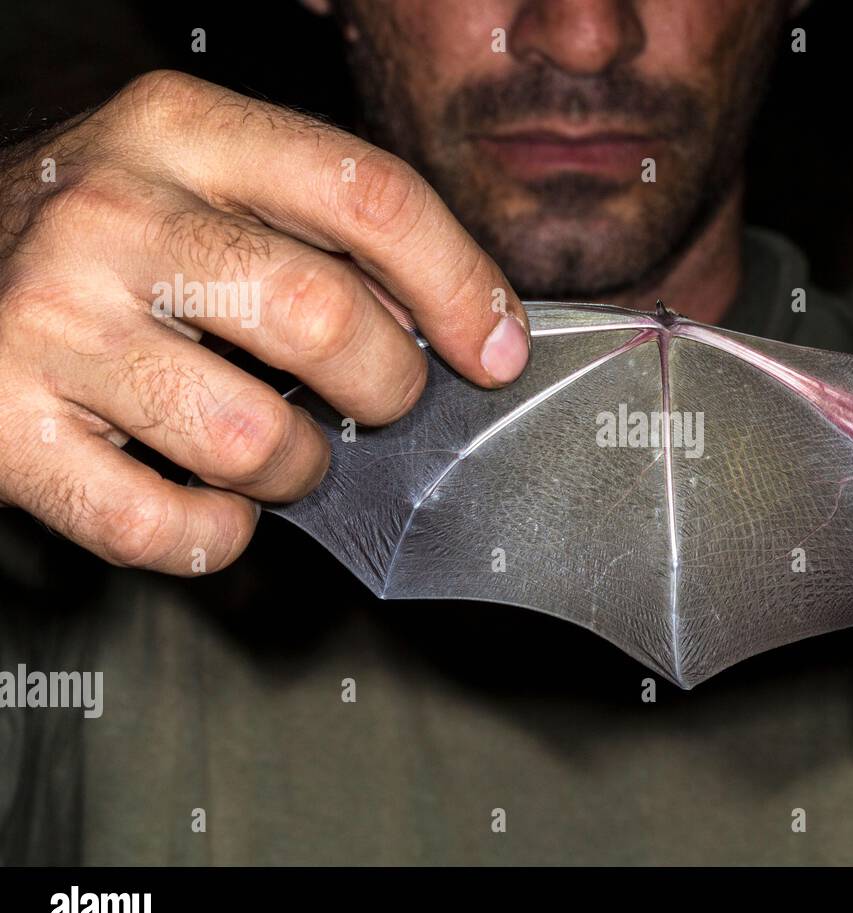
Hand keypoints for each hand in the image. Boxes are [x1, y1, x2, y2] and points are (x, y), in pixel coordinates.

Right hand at [0, 71, 528, 574]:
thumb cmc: (101, 233)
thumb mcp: (203, 175)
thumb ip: (323, 226)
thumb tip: (466, 320)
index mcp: (181, 130)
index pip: (371, 196)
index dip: (461, 285)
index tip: (497, 349)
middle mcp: (111, 215)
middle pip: (325, 319)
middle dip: (388, 385)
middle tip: (376, 398)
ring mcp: (50, 326)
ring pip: (253, 437)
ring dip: (301, 468)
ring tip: (280, 447)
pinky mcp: (7, 433)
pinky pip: (163, 527)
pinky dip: (216, 535)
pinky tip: (213, 500)